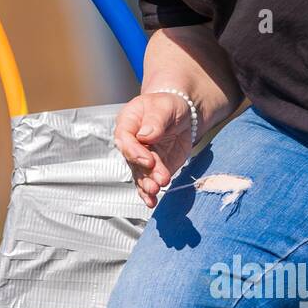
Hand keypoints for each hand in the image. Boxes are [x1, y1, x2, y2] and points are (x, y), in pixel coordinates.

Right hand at [113, 92, 193, 207]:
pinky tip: (151, 201)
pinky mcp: (150, 170)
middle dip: (145, 172)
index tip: (149, 160)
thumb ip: (155, 120)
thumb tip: (145, 135)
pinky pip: (146, 182)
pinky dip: (148, 193)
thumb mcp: (165, 106)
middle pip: (133, 160)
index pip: (125, 138)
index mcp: (128, 122)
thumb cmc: (169, 105)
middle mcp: (130, 142)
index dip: (135, 151)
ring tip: (156, 190)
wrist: (182, 114)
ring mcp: (139, 158)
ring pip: (140, 174)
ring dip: (147, 185)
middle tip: (158, 180)